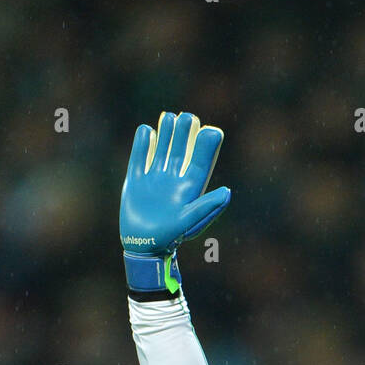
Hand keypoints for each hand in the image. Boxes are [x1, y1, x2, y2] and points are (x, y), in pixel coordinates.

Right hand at [120, 111, 230, 293]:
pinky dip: (142, 144)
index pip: (201, 160)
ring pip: (161, 149)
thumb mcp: (190, 222)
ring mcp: (154, 179)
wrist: (142, 246)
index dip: (206, 145)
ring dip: (165, 133)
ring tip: (169, 117)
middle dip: (184, 132)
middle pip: (181, 149)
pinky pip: (139, 158)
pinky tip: (146, 131)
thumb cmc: (170, 238)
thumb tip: (227, 192)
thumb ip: (207, 207)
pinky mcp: (136, 181)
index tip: (211, 130)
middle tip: (186, 118)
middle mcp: (173, 180)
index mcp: (189, 188)